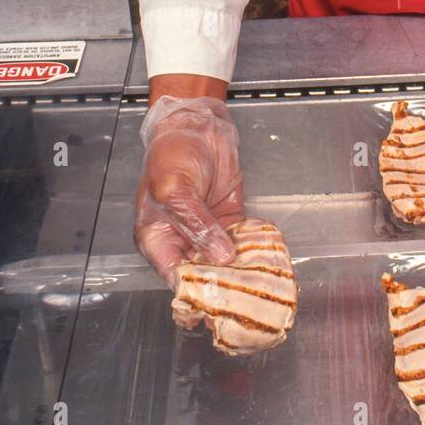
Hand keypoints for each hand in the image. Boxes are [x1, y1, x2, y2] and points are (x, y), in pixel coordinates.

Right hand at [134, 94, 244, 286]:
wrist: (198, 126)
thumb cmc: (172, 153)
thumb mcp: (176, 189)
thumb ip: (196, 223)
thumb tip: (219, 254)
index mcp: (157, 237)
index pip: (173, 273)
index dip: (193, 288)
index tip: (215, 298)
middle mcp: (182, 240)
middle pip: (201, 273)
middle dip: (221, 283)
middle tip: (243, 295)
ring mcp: (207, 232)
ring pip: (224, 262)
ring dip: (240, 270)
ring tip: (259, 283)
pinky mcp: (229, 221)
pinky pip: (241, 243)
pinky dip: (252, 251)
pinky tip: (266, 260)